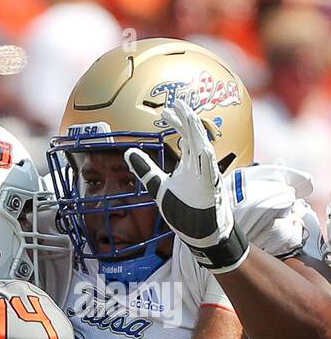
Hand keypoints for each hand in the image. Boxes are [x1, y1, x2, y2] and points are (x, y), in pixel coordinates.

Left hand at [124, 99, 248, 272]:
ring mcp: (206, 174)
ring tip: (188, 114)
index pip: (185, 137)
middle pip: (194, 136)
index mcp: (190, 163)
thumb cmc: (184, 210)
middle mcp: (199, 165)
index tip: (165, 112)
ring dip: (196, 131)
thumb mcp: (159, 187)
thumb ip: (146, 171)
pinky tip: (199, 143)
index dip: (177, 123)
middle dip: (185, 120)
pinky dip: (204, 155)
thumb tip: (128, 153)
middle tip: (174, 105)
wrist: (201, 233)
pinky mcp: (210, 186)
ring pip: (203, 146)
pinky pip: (209, 168)